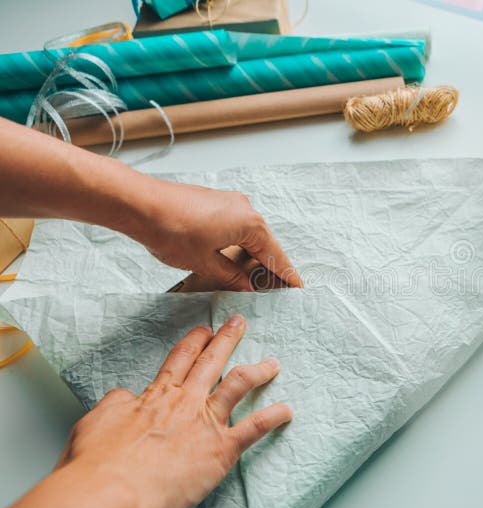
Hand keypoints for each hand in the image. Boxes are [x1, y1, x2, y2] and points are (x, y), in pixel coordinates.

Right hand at [3, 315, 291, 507]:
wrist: (109, 492)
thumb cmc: (97, 466)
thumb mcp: (96, 423)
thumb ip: (115, 406)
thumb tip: (124, 397)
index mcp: (155, 396)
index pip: (179, 359)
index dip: (194, 342)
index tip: (204, 330)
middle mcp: (184, 402)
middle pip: (211, 361)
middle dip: (227, 339)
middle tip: (239, 324)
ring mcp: (205, 422)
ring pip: (239, 384)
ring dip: (259, 371)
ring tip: (273, 363)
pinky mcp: (221, 449)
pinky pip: (255, 427)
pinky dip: (274, 417)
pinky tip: (286, 411)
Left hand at [130, 181, 302, 290]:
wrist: (140, 204)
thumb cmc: (172, 231)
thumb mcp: (205, 263)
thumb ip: (231, 276)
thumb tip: (246, 285)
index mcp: (250, 224)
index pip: (275, 255)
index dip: (286, 274)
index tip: (297, 287)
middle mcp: (245, 209)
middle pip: (264, 243)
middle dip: (269, 265)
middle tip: (277, 286)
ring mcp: (229, 202)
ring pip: (248, 234)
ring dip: (250, 254)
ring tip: (250, 277)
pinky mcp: (214, 201)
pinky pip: (235, 225)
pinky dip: (237, 242)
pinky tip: (230, 257)